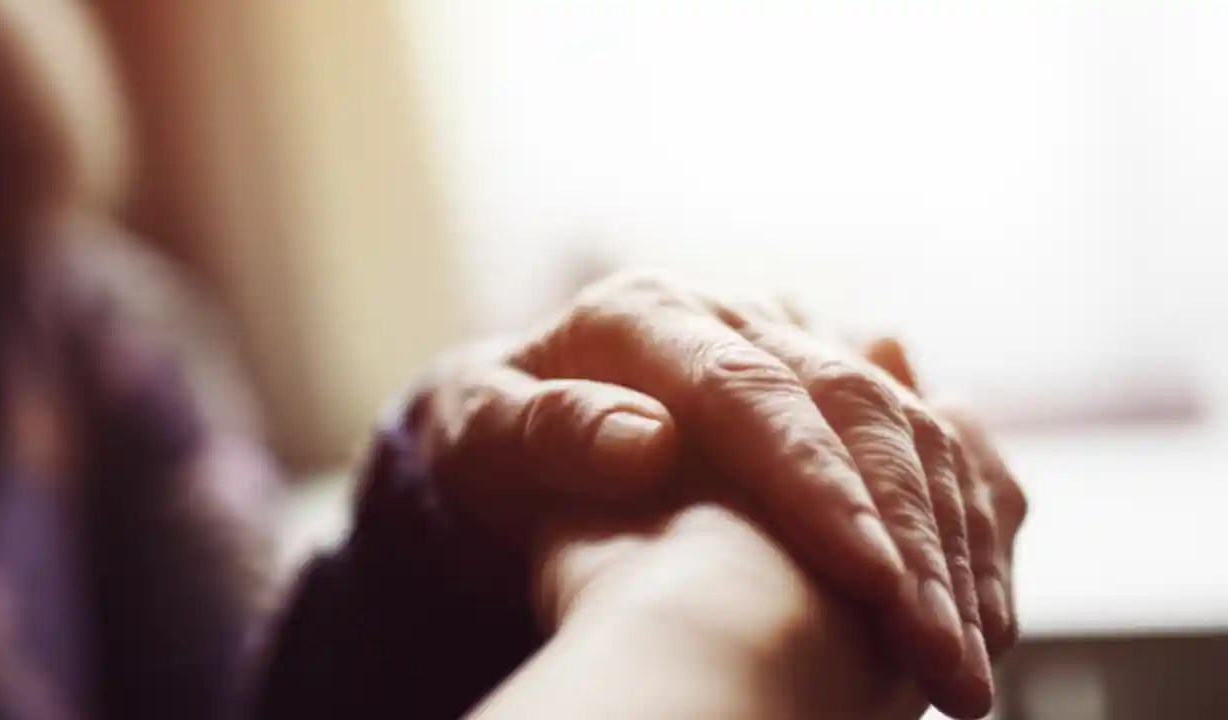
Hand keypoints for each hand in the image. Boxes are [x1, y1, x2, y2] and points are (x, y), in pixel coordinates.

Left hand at [411, 271, 1026, 715]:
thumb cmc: (492, 439)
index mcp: (645, 313)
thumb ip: (547, 429)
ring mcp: (794, 338)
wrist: (523, 416)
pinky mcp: (833, 377)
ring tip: (973, 655)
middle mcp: (735, 312)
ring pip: (908, 418)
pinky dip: (967, 507)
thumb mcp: (480, 430)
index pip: (749, 392)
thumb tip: (644, 439)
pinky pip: (929, 427)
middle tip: (945, 660)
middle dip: (909, 534)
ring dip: (953, 538)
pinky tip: (985, 594)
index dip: (819, 486)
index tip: (874, 584)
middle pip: (848, 406)